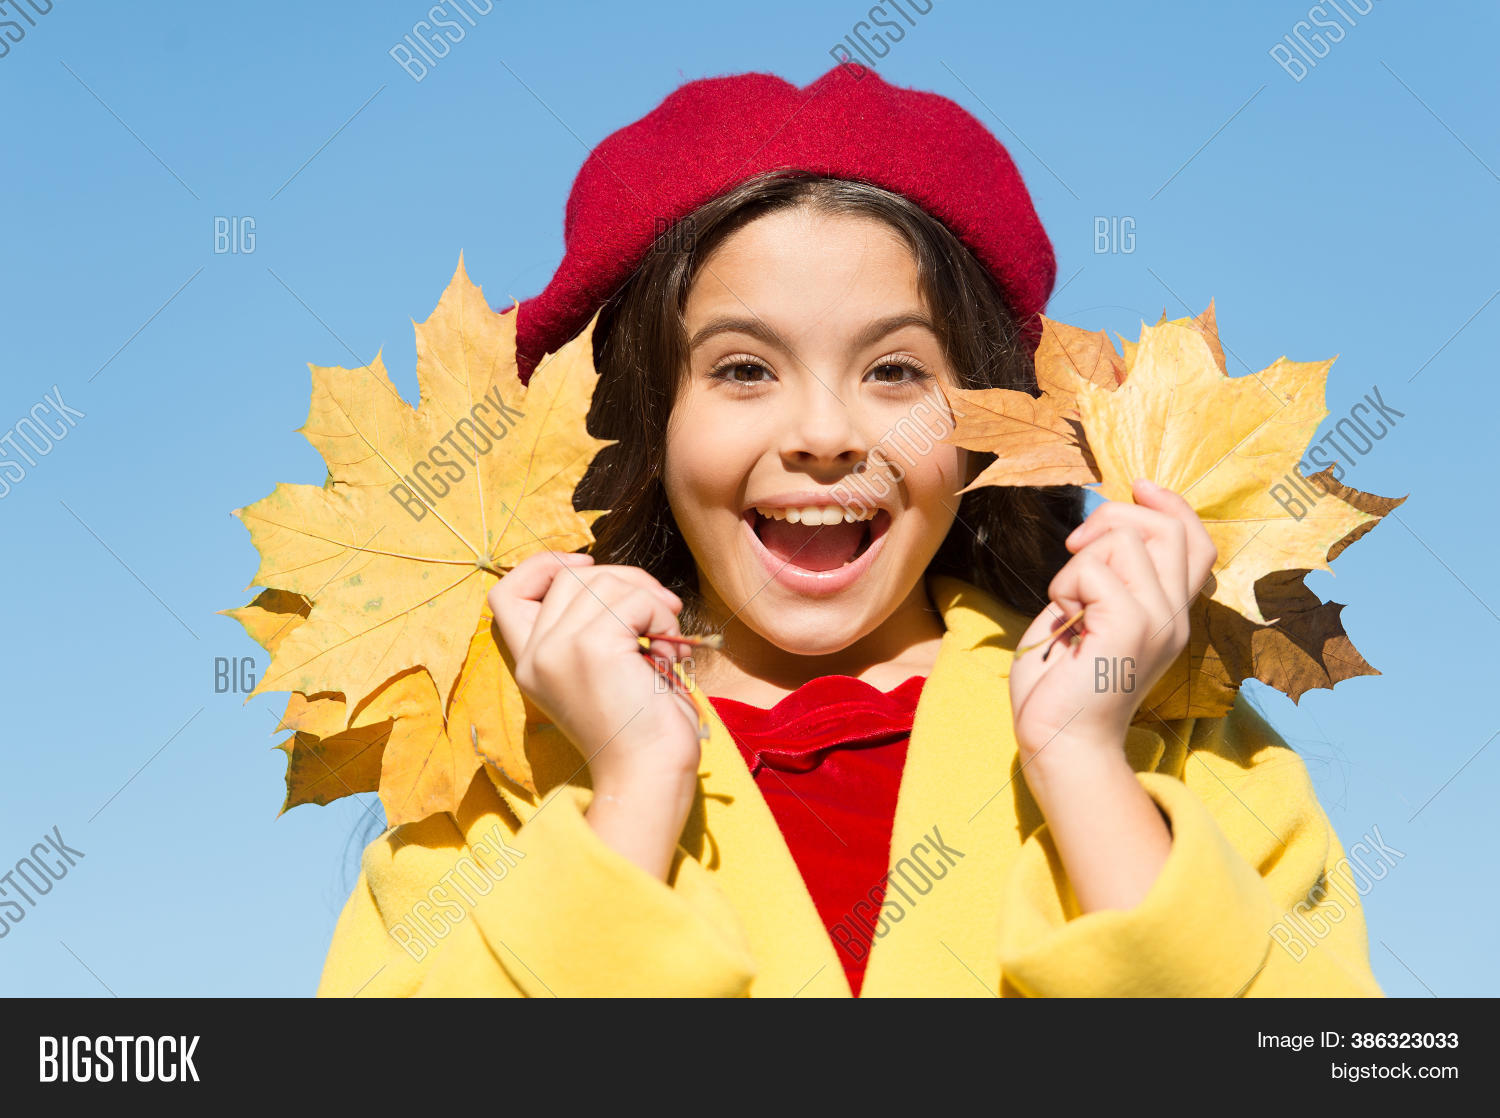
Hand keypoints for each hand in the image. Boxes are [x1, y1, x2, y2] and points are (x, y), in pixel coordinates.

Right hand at [487, 552, 703, 877]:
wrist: (649, 773)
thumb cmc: (640, 726)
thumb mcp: (601, 669)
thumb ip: (589, 625)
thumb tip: (610, 573)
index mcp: (530, 663)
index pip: (506, 592)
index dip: (544, 565)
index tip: (588, 566)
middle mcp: (535, 655)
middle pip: (571, 576)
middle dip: (625, 581)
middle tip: (660, 613)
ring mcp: (558, 649)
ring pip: (606, 581)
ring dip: (650, 602)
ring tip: (665, 640)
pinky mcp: (591, 648)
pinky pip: (635, 600)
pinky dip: (662, 617)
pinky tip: (669, 650)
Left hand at [1008, 479, 1216, 762]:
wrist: (1060, 742)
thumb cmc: (1061, 686)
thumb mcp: (1088, 618)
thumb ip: (1105, 578)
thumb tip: (1100, 531)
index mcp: (1169, 614)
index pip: (1196, 542)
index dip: (1171, 506)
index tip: (1139, 486)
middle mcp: (1174, 616)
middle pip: (1166, 528)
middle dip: (1112, 517)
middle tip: (1075, 547)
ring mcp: (1159, 620)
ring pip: (1123, 541)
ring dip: (1077, 564)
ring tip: (1068, 607)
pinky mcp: (1132, 626)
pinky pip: (1094, 569)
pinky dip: (1066, 587)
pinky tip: (1064, 623)